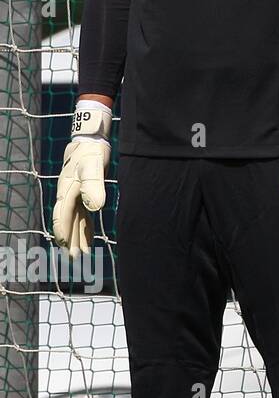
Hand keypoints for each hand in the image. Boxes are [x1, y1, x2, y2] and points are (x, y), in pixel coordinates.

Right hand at [53, 101, 112, 257]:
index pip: (63, 214)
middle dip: (70, 239)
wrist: (90, 139)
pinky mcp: (82, 193)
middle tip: (73, 258)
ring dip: (77, 236)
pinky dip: (84, 226)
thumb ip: (94, 186)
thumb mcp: (95, 168)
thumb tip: (95, 207)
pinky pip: (81, 214)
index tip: (65, 245)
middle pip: (67, 220)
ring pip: (74, 219)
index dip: (64, 230)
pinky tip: (87, 237)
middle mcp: (67, 194)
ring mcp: (74, 195)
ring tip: (81, 252)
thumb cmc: (92, 153)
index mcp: (67, 190)